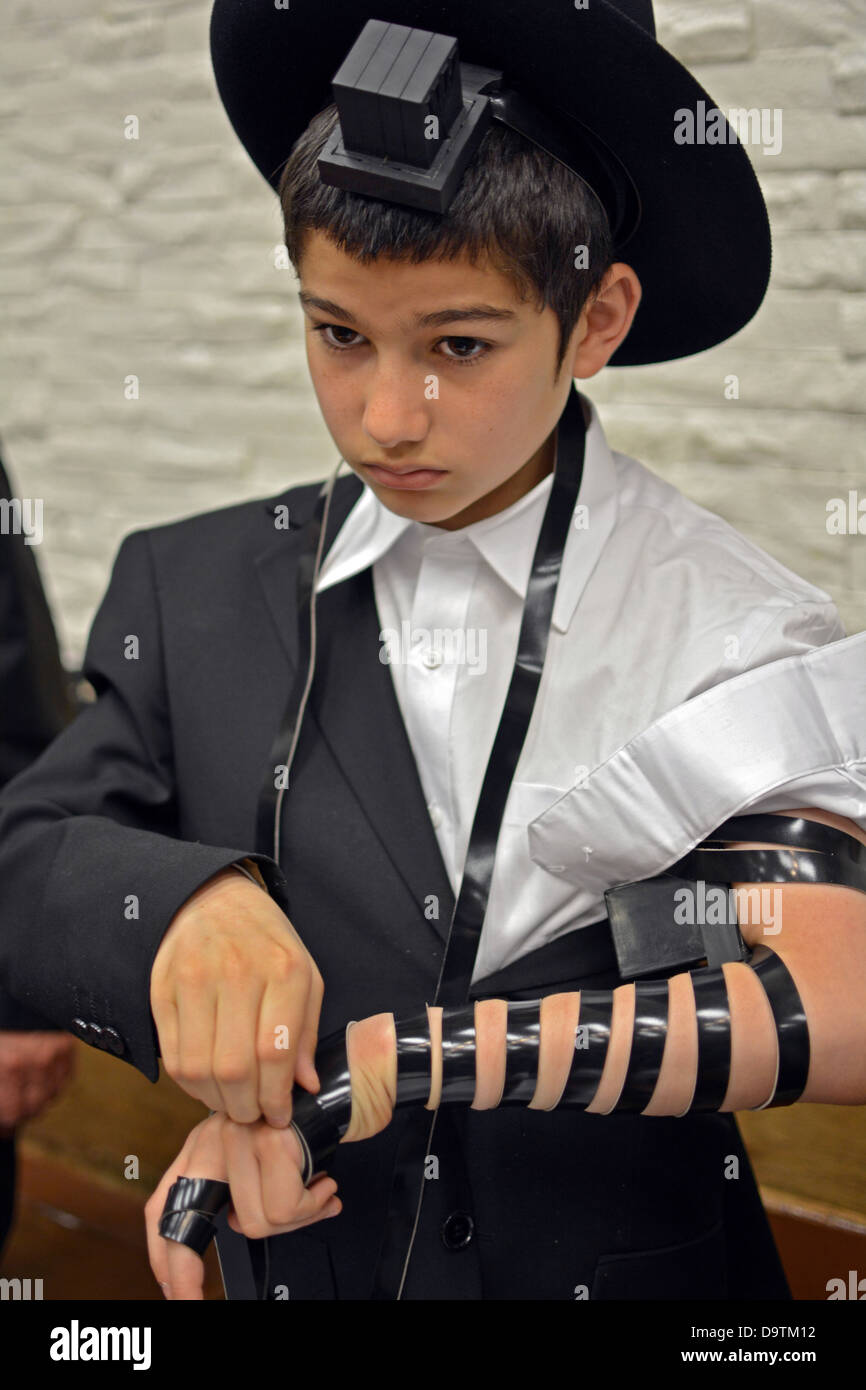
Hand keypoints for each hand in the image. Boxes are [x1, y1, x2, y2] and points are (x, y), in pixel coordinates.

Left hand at [0, 1031, 76, 1131]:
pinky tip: (38, 1073)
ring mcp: (56, 1053)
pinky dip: (52, 1081)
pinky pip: (65, 1079)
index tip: (2, 1122)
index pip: (13, 1114)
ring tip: (23, 1086)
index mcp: (9, 1066)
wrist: (15, 991)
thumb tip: (4, 1125)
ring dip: (37, 1096)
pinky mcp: (68, 1045)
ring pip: (51, 1095)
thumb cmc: (0, 1029)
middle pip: (34, 1109)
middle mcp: (35, 1062)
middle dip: (20, 1111)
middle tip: (10, 1104)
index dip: (5, 1121)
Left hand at [144, 1111, 341, 1299]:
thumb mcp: (258, 1158)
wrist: (335, 1095)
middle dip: (185, 1275)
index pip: (162, 1203)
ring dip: (294, 1220)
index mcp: (203, 1146)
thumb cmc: (300, 1127)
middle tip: (189, 1302)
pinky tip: (324, 1189)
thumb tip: (238, 1228)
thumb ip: (241, 1192)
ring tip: (315, 1197)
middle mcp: (214, 1138)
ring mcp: (241, 1138)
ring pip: (254, 1222)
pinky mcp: (271, 1141)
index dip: (161, 1250)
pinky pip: (286, 1208)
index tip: (167, 1286)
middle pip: (188, 1225)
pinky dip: (311, 1206)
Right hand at [150, 868, 323, 1124]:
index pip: (275, 1053)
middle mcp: (237, 973)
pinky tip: (207, 1084)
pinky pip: (172, 1057)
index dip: (276, 1097)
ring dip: (216, 1101)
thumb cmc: (266, 942)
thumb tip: (305, 1086)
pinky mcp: (162, 990)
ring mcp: (194, 980)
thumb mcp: (304, 974)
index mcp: (283, 969)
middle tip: (254, 1115)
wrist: (212, 898)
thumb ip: (306, 1031)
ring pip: (199, 1070)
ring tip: (232, 1102)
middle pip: (234, 1068)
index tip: (280, 1115)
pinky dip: (190, 1085)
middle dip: (246, 1107)